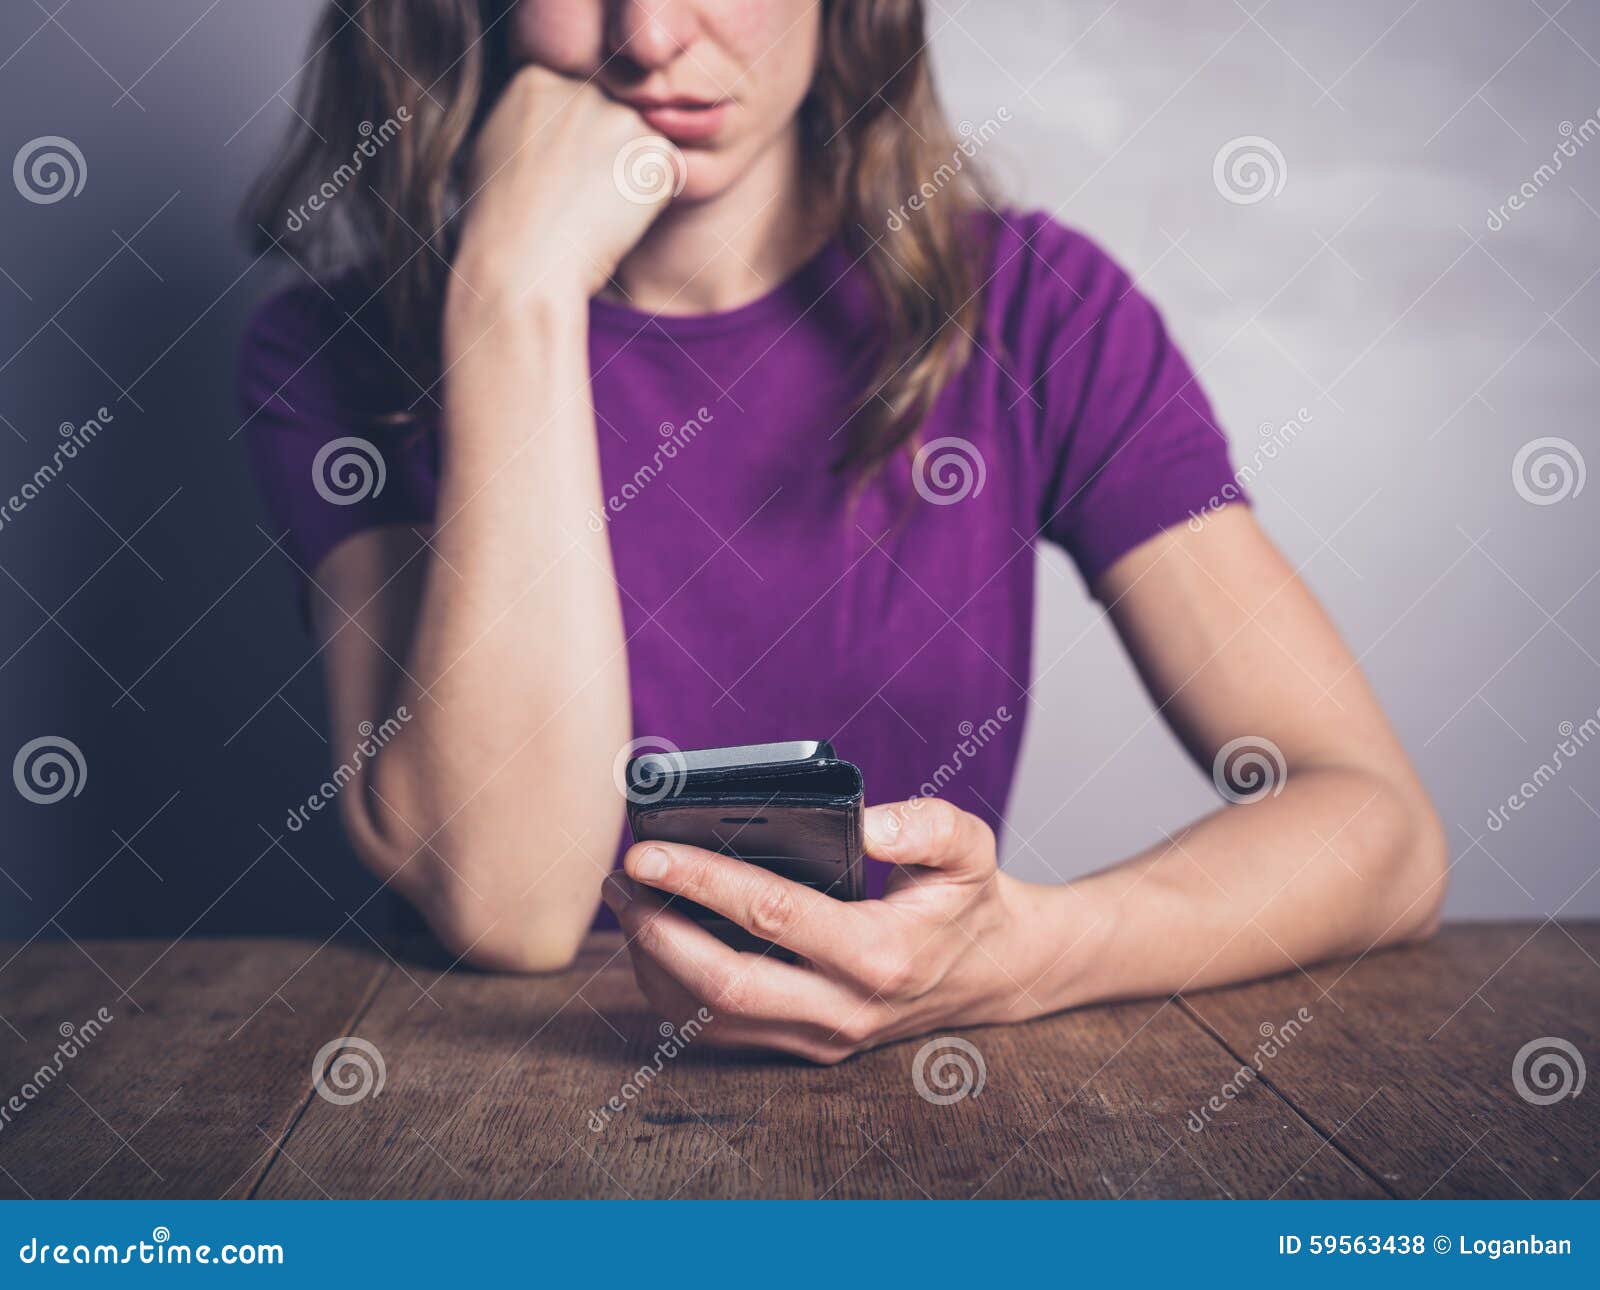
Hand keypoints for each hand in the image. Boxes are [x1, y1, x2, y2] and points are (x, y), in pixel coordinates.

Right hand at [453, 66, 681, 303]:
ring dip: (628, 180)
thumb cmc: (501, 225)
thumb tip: (550, 125)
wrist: (523, 263)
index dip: (574, 149)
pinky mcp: (655, 149)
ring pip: (641, 146)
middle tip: (579, 202)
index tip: (559, 180)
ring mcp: (621, 113)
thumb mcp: (495, 151)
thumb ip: (529, 123)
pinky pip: (666, 174)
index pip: (576, 104)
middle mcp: (581, 85)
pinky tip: (615, 220)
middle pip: (611, 120)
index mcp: (536, 77)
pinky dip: (651, 202)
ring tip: (592, 213)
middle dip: (605, 159)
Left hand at [604, 799, 1055, 1063]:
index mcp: (881, 955)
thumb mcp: (968, 849)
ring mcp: (821, 1037)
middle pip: (724, 983)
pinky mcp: (803, 1049)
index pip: (772, 915)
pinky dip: (675, 990)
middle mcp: (845, 1008)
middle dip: (658, 929)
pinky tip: (656, 941)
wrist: (994, 973)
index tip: (650, 848)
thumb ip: (927, 826)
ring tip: (628, 901)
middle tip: (623, 880)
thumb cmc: (968, 900)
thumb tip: (868, 823)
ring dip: (654, 962)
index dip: (703, 879)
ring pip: (711, 1018)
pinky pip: (719, 1033)